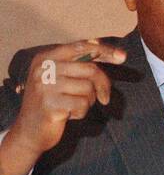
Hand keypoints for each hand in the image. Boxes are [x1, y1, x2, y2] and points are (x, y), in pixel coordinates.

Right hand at [0, 39, 124, 174]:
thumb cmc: (51, 102)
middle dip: (103, 84)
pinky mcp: (50, 104)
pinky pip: (82, 105)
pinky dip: (82, 112)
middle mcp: (43, 69)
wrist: (29, 131)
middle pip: (90, 69)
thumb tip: (99, 43)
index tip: (122, 57)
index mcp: (45, 58)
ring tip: (74, 105)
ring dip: (89, 101)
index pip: (80, 47)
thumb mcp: (60, 77)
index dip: (104, 51)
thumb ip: (78, 62)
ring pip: (88, 88)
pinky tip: (69, 115)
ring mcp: (45, 86)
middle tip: (104, 97)